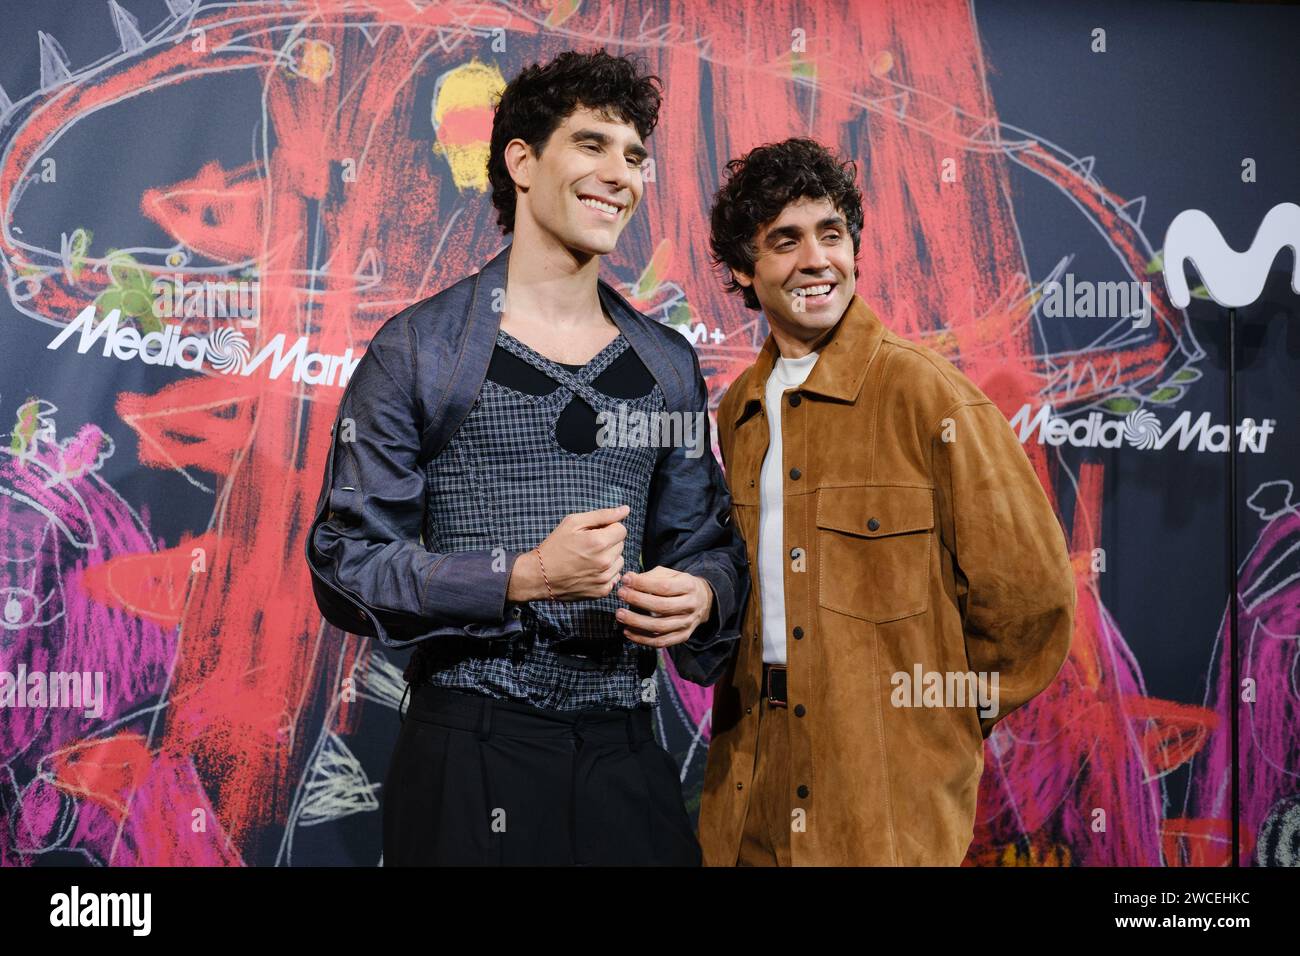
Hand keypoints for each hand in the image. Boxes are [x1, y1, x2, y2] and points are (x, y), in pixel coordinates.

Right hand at [508, 505, 627, 601]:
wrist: (540, 576)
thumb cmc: (555, 546)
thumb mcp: (573, 523)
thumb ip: (602, 515)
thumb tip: (626, 510)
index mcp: (598, 542)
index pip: (621, 530)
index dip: (609, 528)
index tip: (595, 533)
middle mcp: (605, 562)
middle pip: (621, 545)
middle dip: (609, 542)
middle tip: (589, 545)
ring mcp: (604, 578)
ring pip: (620, 561)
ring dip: (609, 558)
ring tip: (590, 559)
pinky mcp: (602, 591)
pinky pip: (615, 576)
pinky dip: (606, 573)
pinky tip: (590, 571)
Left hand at [616, 566, 713, 647]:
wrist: (703, 602)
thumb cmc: (679, 585)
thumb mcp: (670, 574)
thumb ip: (651, 577)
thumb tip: (629, 581)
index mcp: (689, 586)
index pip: (664, 586)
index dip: (643, 583)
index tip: (626, 579)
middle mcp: (690, 606)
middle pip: (662, 607)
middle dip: (638, 600)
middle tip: (620, 595)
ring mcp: (687, 623)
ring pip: (660, 627)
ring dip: (637, 622)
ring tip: (620, 615)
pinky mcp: (683, 637)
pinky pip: (661, 642)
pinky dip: (642, 639)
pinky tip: (628, 632)